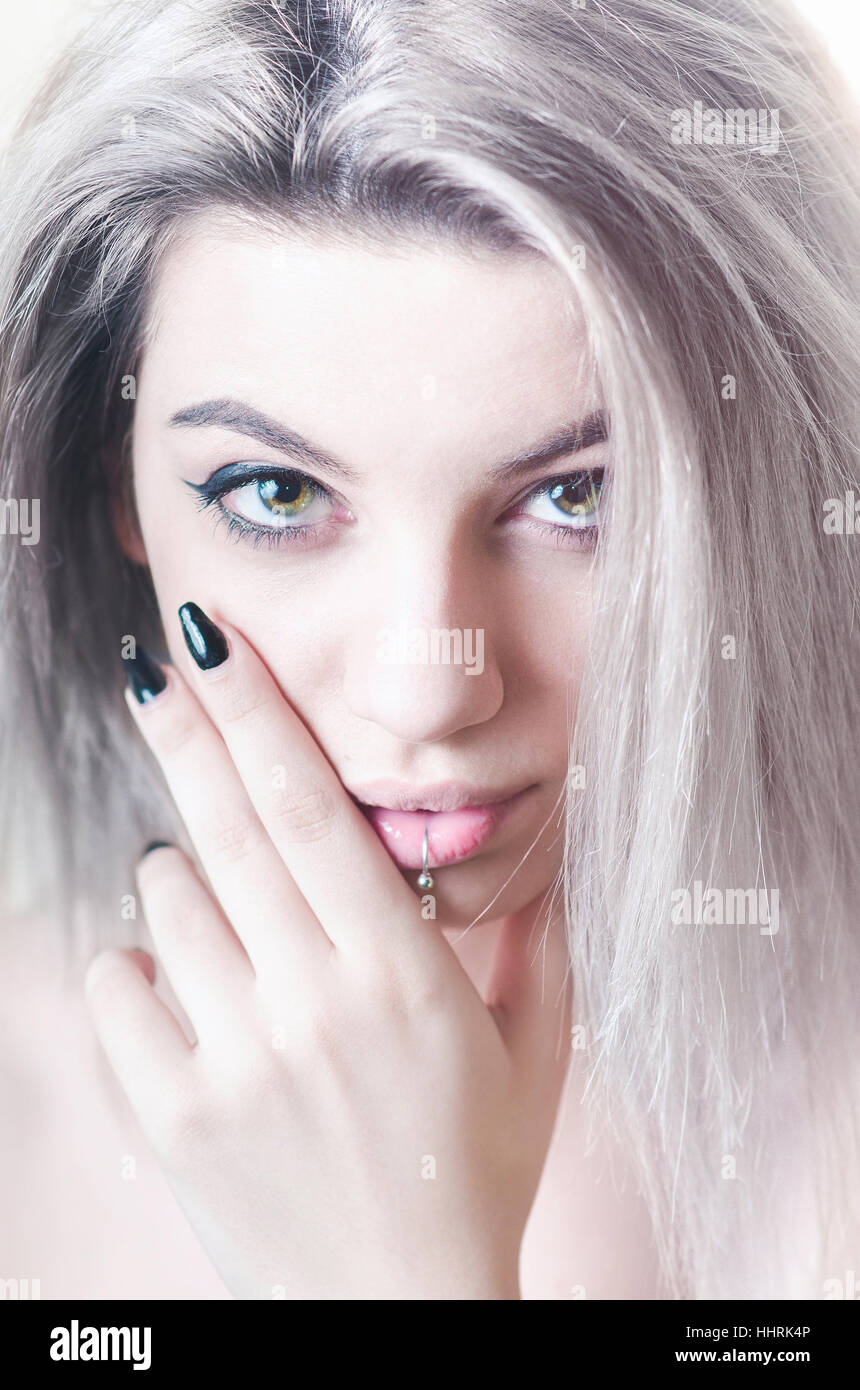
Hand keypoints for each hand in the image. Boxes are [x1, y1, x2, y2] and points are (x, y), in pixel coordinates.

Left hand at [86, 607, 569, 1298]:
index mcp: (401, 975)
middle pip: (229, 826)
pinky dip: (135, 961)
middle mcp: (312, 1003)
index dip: (259, 716)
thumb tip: (536, 847)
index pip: (314, 811)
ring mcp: (235, 1058)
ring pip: (168, 899)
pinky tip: (174, 972)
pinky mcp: (175, 1115)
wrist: (396, 1319)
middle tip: (154, 666)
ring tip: (217, 897)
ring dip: (180, 871)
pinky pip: (119, 988)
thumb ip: (534, 941)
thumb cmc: (474, 1176)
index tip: (217, 650)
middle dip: (185, 729)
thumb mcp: (535, 1054)